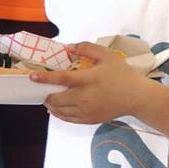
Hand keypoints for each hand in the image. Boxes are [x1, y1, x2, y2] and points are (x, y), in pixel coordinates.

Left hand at [29, 41, 148, 123]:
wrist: (136, 97)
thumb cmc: (122, 74)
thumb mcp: (107, 55)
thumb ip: (87, 48)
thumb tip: (69, 47)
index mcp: (88, 80)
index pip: (61, 79)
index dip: (45, 78)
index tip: (32, 76)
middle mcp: (85, 97)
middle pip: (56, 99)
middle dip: (46, 95)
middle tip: (42, 89)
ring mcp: (86, 111)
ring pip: (60, 111)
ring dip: (51, 105)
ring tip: (49, 98)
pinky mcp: (89, 119)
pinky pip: (68, 119)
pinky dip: (59, 114)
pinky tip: (58, 108)